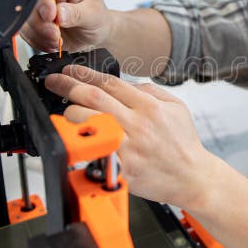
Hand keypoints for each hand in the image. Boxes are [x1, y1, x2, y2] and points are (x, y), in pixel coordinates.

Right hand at [20, 0, 113, 52]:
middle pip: (31, 2)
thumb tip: (59, 13)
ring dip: (39, 34)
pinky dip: (38, 42)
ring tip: (57, 41)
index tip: (51, 16)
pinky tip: (52, 44)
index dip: (44, 0)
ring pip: (26, 20)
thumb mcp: (93, 14)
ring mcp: (41, 9)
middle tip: (55, 34)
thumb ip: (77, 13)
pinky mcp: (36, 24)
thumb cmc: (98, 18)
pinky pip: (27, 33)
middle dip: (41, 22)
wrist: (96, 35)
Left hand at [44, 65, 217, 208]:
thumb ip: (150, 91)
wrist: (192, 178)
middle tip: (54, 81)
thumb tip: (125, 84)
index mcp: (150, 106)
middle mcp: (138, 124)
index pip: (110, 83)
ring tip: (64, 110)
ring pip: (89, 122)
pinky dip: (83, 140)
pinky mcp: (123, 168)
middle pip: (94, 98)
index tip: (69, 69)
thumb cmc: (182, 144)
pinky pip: (96, 149)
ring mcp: (129, 147)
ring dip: (71, 113)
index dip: (85, 73)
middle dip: (68, 86)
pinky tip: (74, 136)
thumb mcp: (176, 107)